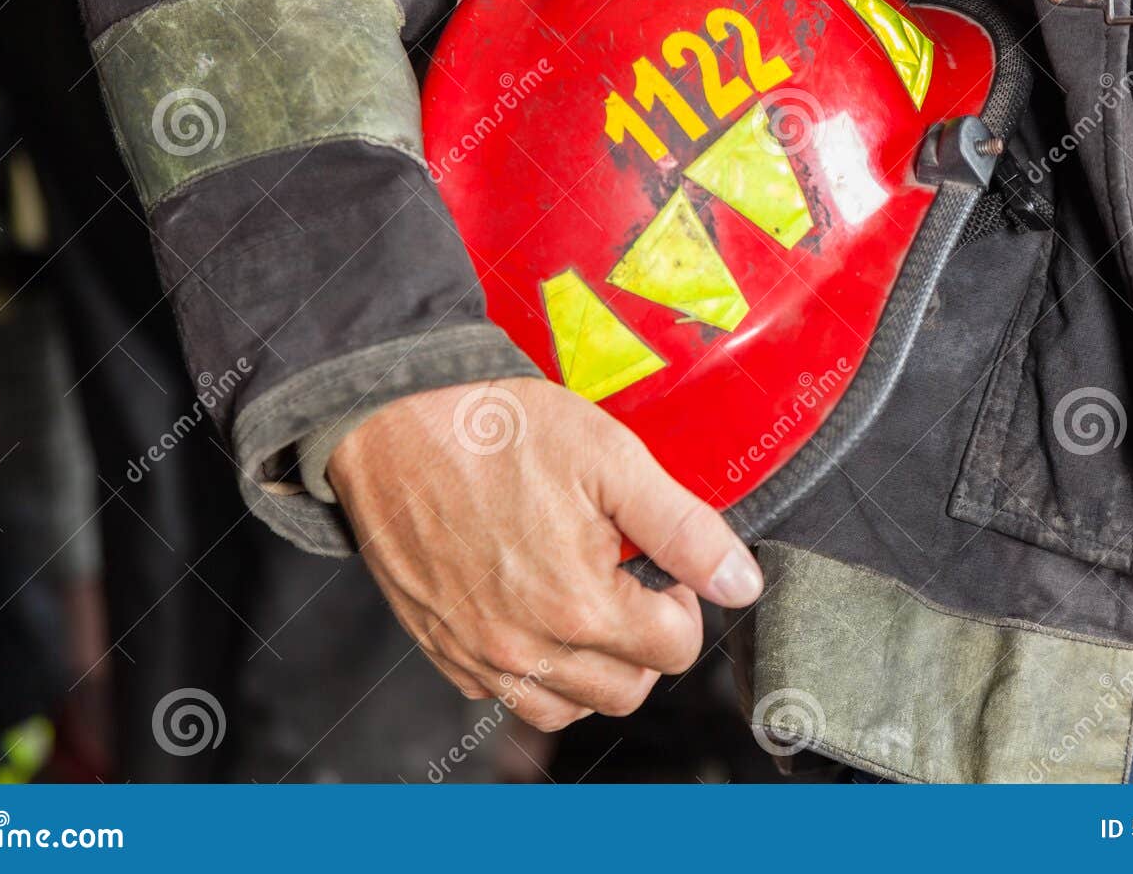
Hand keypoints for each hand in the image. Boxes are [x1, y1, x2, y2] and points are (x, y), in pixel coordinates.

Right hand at [328, 377, 762, 729]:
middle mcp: (525, 647)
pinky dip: (533, 673)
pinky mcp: (440, 648)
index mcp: (577, 604)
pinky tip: (535, 616)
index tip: (661, 567)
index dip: (682, 601)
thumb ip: (684, 527)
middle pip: (627, 691)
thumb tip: (740, 583)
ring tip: (589, 607)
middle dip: (646, 644)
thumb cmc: (495, 432)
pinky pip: (503, 695)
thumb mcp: (609, 458)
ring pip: (566, 708)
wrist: (391, 424)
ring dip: (595, 670)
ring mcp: (477, 655)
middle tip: (631, 583)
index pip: (675, 649)